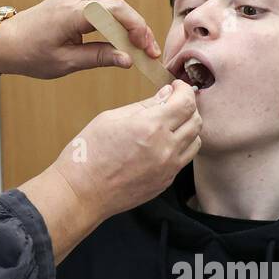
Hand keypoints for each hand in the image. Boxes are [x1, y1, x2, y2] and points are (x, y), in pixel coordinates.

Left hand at [0, 0, 160, 78]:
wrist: (3, 41)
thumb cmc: (29, 54)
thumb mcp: (65, 62)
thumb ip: (99, 58)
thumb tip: (127, 60)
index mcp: (73, 12)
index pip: (117, 12)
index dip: (138, 29)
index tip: (148, 49)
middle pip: (119, 7)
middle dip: (138, 29)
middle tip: (150, 52)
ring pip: (112, 7)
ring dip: (127, 26)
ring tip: (139, 49)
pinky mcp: (72, 1)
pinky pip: (101, 9)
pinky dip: (114, 23)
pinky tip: (120, 40)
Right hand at [19, 80, 200, 262]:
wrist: (81, 192)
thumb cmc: (88, 154)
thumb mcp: (110, 119)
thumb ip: (143, 106)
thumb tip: (164, 95)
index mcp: (150, 127)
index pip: (186, 102)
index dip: (183, 90)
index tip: (175, 87)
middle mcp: (165, 148)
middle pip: (196, 120)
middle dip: (187, 106)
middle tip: (173, 101)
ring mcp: (168, 168)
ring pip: (195, 141)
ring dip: (187, 127)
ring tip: (170, 122)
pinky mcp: (165, 181)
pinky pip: (184, 159)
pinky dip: (180, 146)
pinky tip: (163, 142)